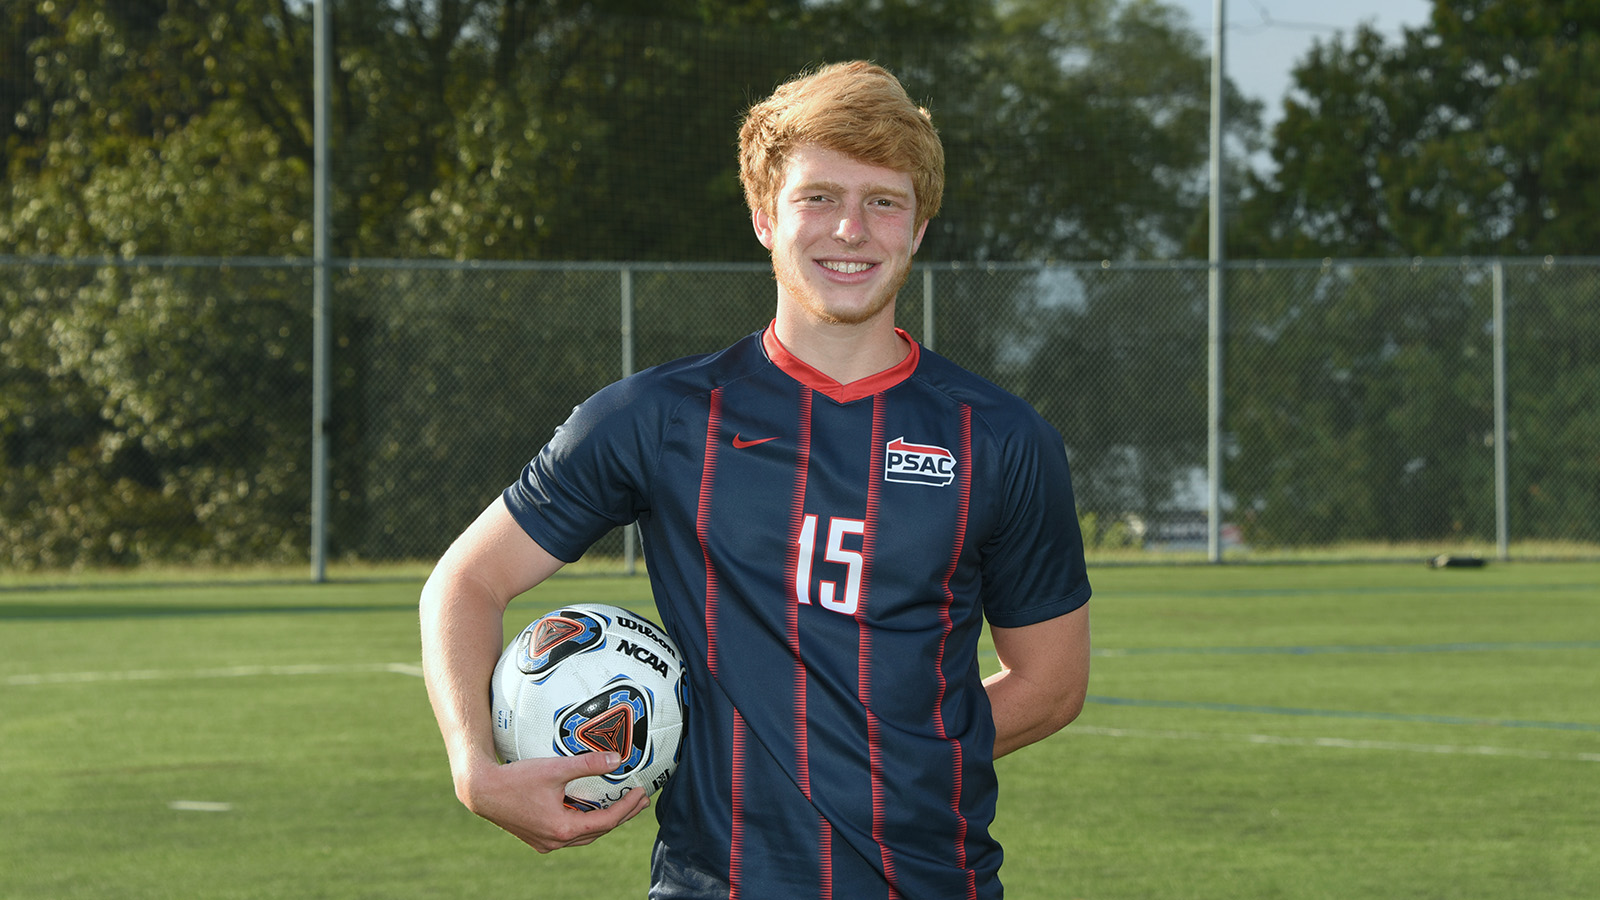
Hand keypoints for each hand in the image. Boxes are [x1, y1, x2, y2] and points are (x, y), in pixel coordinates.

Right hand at [457, 751, 652, 852]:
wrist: (481, 791)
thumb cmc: (515, 779)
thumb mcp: (555, 768)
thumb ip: (587, 764)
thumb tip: (617, 759)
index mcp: (562, 829)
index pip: (607, 821)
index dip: (627, 807)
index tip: (641, 792)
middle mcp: (555, 841)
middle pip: (598, 831)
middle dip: (622, 815)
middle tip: (639, 800)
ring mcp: (545, 843)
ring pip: (583, 835)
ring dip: (604, 821)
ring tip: (621, 805)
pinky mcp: (537, 838)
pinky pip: (568, 834)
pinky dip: (584, 822)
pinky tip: (589, 809)